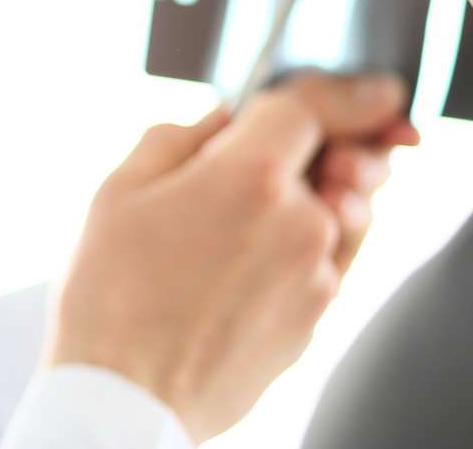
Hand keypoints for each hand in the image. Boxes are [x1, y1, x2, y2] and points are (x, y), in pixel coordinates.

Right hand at [43, 72, 414, 443]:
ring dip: (314, 201)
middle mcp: (302, 223)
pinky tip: (238, 268)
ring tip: (242, 219)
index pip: (314, 108)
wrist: (126, 396)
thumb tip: (222, 119)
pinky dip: (299, 250)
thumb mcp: (119, 187)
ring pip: (338, 214)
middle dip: (315, 151)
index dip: (343, 90)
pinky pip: (325, 264)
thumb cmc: (110, 292)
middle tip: (266, 159)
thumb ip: (180, 134)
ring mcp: (317, 277)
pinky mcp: (316, 320)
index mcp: (249, 176)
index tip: (374, 88)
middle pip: (334, 160)